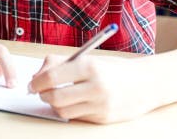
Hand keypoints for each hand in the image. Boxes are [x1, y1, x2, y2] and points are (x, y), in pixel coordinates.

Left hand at [29, 54, 155, 122]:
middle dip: (42, 96)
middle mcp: (95, 87)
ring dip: (54, 105)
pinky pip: (76, 117)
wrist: (145, 84)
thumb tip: (35, 78)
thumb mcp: (85, 58)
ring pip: (63, 111)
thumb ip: (57, 64)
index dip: (36, 83)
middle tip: (40, 92)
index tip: (32, 84)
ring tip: (57, 96)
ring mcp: (101, 105)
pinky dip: (69, 111)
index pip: (51, 77)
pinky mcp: (103, 119)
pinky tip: (73, 102)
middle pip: (55, 98)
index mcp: (89, 66)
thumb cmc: (110, 69)